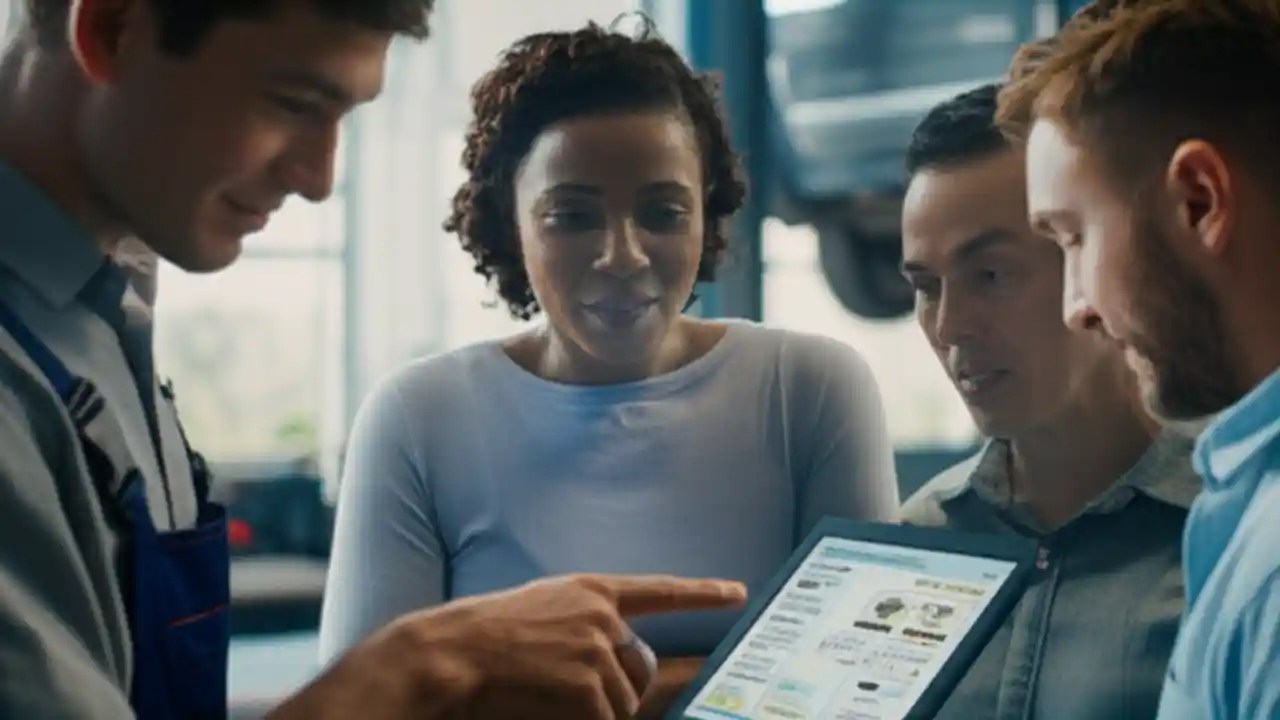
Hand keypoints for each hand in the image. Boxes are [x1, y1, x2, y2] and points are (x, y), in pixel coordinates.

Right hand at [270, 574, 745, 719]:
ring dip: (595, 711)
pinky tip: (548, 709)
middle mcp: (604, 615)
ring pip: (622, 701)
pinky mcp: (590, 683)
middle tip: (582, 695)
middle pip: (641, 666)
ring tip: (546, 696)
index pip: (660, 590)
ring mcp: (599, 648)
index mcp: (591, 590)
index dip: (702, 592)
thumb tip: (621, 661)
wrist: (452, 652)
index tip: (738, 591)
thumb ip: (586, 627)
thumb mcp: (542, 614)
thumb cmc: (484, 636)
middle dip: (624, 688)